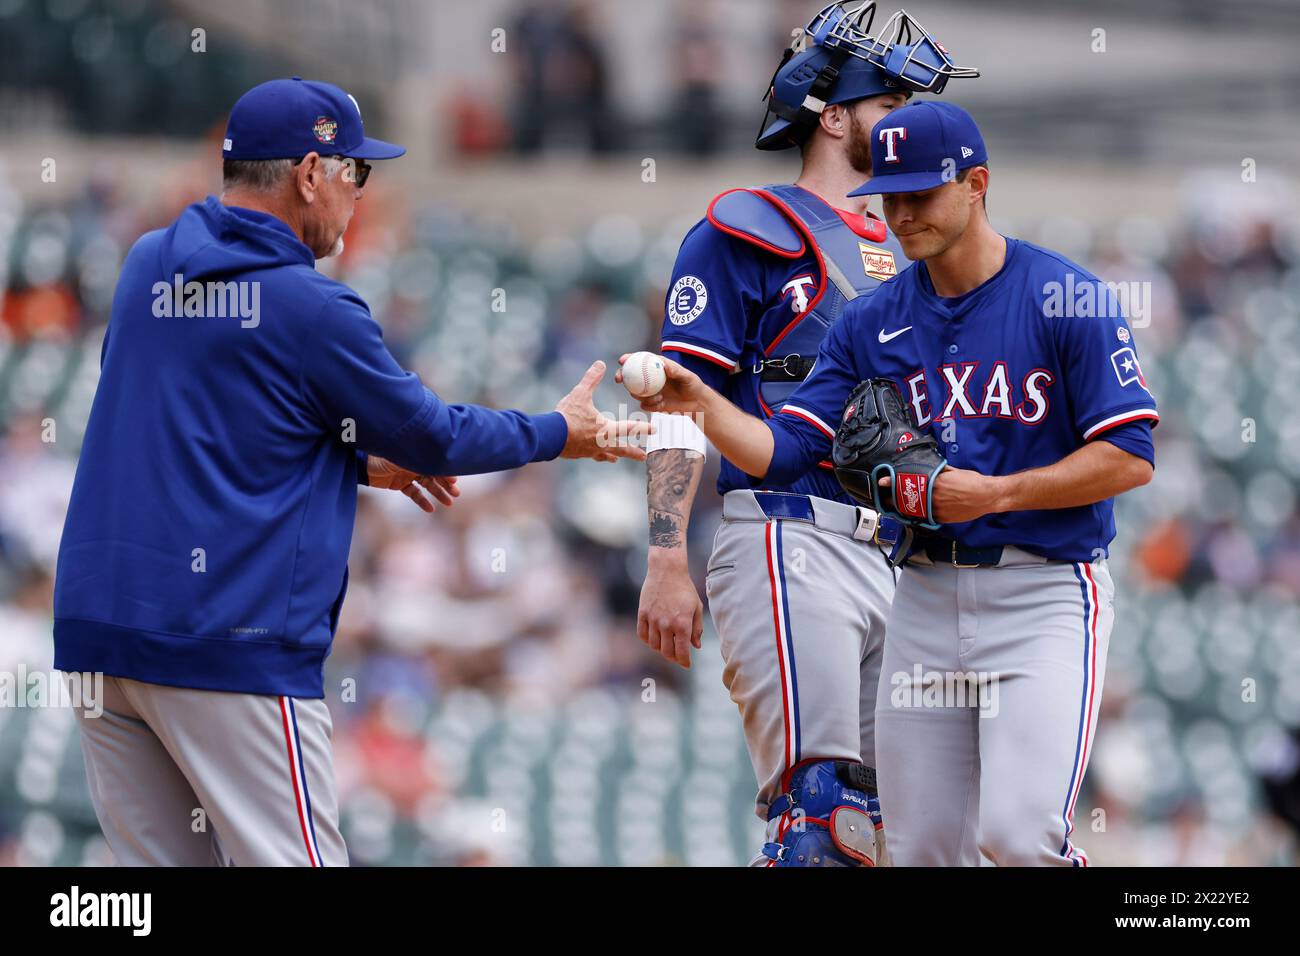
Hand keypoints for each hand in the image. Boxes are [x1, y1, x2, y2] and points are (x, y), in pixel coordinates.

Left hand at [368, 457, 459, 513]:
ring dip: (438, 494)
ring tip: (449, 504)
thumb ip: (419, 459)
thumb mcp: (403, 456)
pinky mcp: (399, 484)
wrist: (362, 464)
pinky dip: (421, 501)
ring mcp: (408, 474)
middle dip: (446, 485)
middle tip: (456, 494)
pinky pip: (414, 493)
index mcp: (417, 453)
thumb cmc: (383, 455)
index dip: (446, 472)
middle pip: (435, 475)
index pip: (436, 463)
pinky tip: (430, 509)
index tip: (454, 481)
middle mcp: (415, 463)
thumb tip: (439, 459)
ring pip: (427, 485)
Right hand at [556, 360, 653, 461]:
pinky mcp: (579, 454)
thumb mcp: (580, 393)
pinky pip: (591, 455)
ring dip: (614, 455)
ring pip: (606, 455)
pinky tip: (593, 454)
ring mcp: (590, 451)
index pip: (629, 428)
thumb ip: (591, 379)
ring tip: (617, 459)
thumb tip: (600, 363)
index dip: (643, 428)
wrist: (549, 436)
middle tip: (644, 456)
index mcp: (606, 430)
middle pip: (622, 449)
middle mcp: (602, 443)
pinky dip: (595, 455)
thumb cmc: (567, 415)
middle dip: (633, 452)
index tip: (654, 429)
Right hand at [616, 354, 707, 415]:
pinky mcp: (653, 404)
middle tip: (619, 379)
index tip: (622, 360)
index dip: (629, 359)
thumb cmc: (693, 385)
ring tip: (658, 397)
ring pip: (635, 392)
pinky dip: (650, 405)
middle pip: (631, 376)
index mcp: (657, 368)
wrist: (697, 403)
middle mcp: (651, 379)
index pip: (640, 361)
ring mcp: (651, 391)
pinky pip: (644, 405)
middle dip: (622, 376)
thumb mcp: (687, 376)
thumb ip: (676, 370)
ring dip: (641, 395)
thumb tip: (664, 366)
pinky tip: (661, 404)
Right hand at [637, 556, 702, 668]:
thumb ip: (697, 628)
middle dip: (673, 657)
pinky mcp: (642, 614)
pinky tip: (655, 637)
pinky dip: (648, 640)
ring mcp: (653, 619)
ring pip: (654, 645)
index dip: (684, 662)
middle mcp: (666, 624)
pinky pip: (642, 635)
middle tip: (677, 656)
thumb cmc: (684, 588)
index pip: (682, 652)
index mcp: (682, 624)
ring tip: (667, 644)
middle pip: (667, 652)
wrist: (667, 570)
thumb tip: (696, 646)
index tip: (686, 665)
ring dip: (661, 649)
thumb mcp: (696, 607)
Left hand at [879, 467, 1004, 523]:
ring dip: (904, 508)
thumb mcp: (953, 471)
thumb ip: (938, 471)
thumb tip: (928, 469)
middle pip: (908, 499)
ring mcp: (938, 510)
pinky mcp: (943, 519)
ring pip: (915, 510)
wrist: (988, 496)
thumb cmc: (973, 481)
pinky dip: (918, 515)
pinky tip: (913, 513)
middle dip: (894, 498)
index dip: (893, 482)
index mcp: (935, 483)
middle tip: (886, 497)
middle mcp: (934, 498)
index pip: (908, 483)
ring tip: (895, 506)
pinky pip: (926, 517)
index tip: (882, 481)